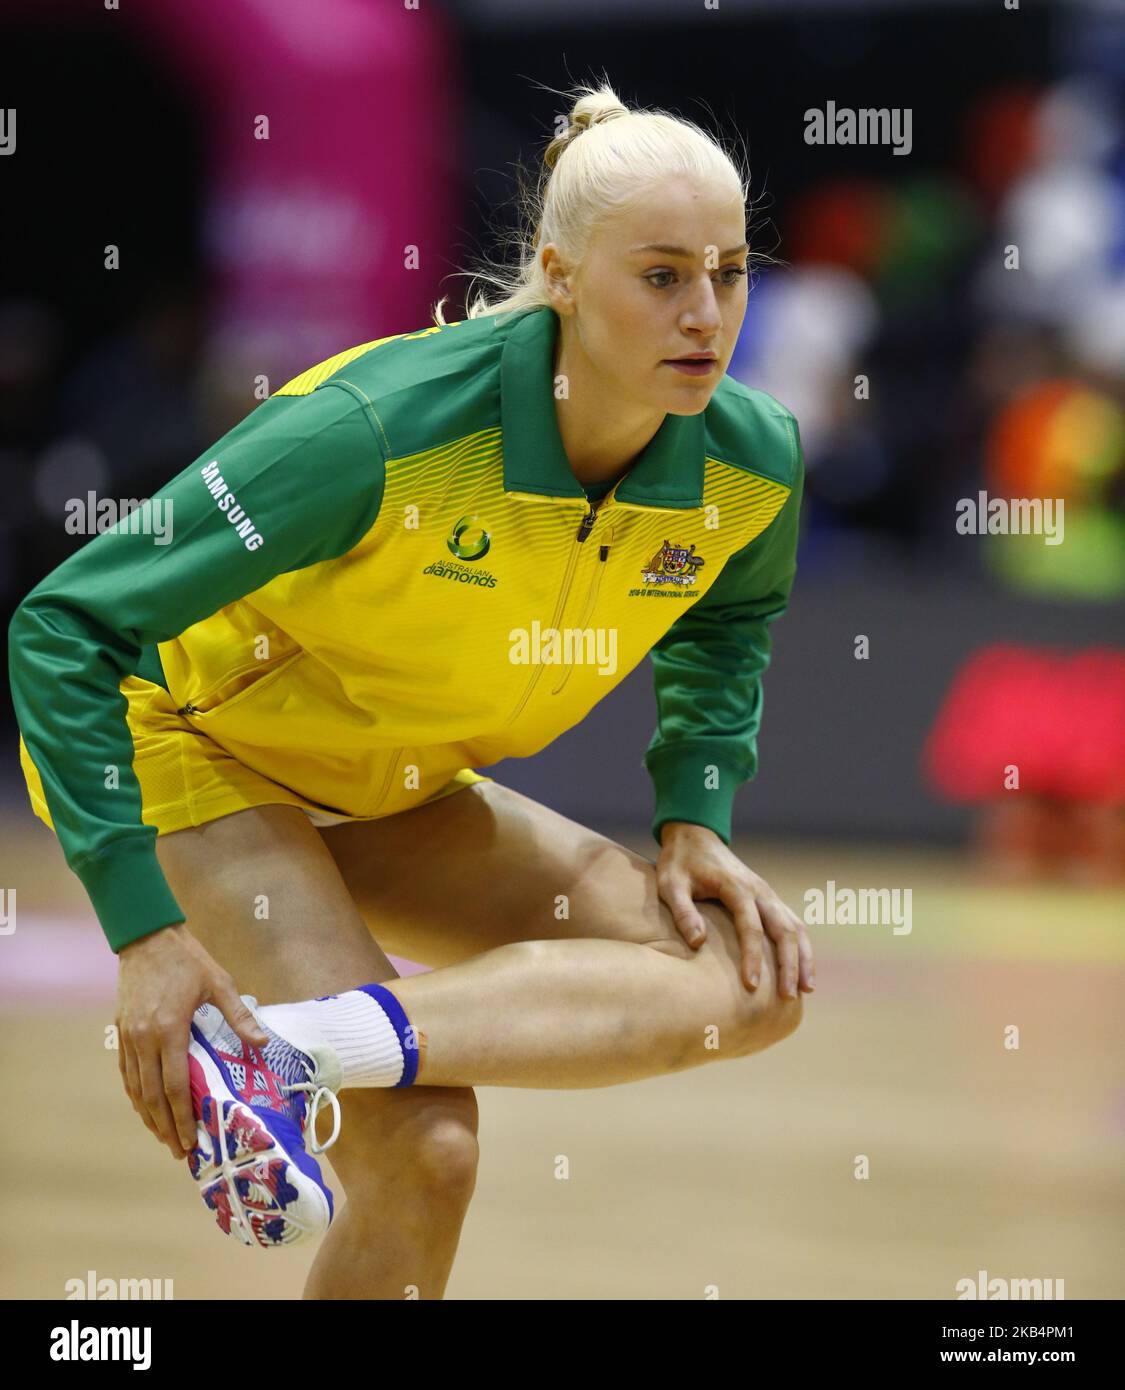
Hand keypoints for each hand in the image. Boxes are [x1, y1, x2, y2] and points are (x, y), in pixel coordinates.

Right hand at [116, 924, 268, 1159]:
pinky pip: (126, 1072)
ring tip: (163, 1137)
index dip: (182, 1117)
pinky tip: (144, 1107)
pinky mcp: (120, 1032)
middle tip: (179, 1151)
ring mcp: (128, 1037)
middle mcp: (144, 1039)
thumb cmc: (188, 960)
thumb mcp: (219, 983)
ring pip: (135, 1088)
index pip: (175, 1086)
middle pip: (152, 1095)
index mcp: (170, 1030)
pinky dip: (134, 1095)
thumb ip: (239, 1016)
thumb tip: (263, 1044)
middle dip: (166, 1127)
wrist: (147, 938)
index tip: (190, 1140)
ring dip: (148, 1116)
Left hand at [656, 821, 814, 996]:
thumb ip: (683, 911)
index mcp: (737, 887)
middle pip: (785, 929)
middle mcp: (760, 890)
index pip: (751, 927)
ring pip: (796, 927)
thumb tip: (698, 942)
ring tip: (806, 989)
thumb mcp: (671, 883)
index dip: (753, 957)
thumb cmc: (680, 863)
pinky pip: (793, 924)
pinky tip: (802, 971)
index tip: (751, 986)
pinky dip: (801, 948)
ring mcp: (768, 894)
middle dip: (789, 964)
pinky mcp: (769, 899)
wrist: (695, 836)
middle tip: (789, 997)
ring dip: (803, 958)